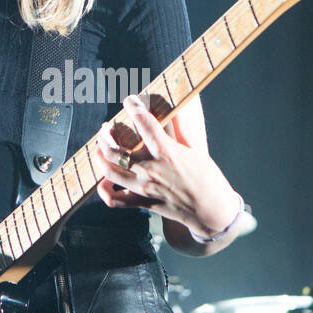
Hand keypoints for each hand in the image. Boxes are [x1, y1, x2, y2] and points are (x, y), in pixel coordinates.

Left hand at [93, 94, 238, 238]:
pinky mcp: (143, 203)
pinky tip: (104, 180)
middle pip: (115, 149)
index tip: (130, 101)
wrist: (212, 211)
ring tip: (100, 146)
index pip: (143, 123)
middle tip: (107, 127)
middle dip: (106, 134)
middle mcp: (151, 169)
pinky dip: (104, 190)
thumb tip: (173, 108)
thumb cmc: (208, 178)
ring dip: (100, 156)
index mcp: (166, 152)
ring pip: (109, 171)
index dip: (133, 107)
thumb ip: (180, 128)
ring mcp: (144, 188)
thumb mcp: (196, 148)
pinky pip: (114, 200)